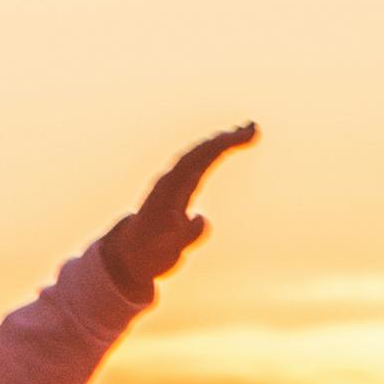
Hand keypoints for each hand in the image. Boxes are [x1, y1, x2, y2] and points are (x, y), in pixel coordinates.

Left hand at [107, 123, 256, 290]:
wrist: (130, 255)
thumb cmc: (148, 252)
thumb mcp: (168, 247)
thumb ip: (187, 233)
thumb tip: (202, 218)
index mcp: (170, 188)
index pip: (197, 159)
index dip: (219, 147)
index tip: (241, 137)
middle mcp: (173, 180)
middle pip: (200, 152)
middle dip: (226, 139)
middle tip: (253, 128)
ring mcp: (176, 184)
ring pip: (200, 156)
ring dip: (222, 141)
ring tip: (247, 131)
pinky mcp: (181, 191)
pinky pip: (200, 165)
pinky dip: (215, 153)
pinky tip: (228, 144)